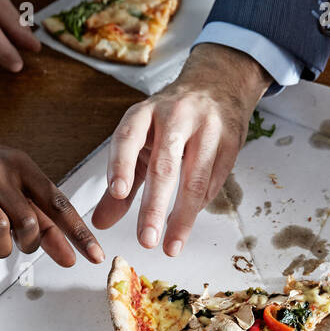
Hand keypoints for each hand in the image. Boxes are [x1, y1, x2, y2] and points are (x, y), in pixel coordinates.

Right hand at [0, 80, 102, 266]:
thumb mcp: (16, 181)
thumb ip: (40, 215)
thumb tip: (69, 253)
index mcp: (23, 167)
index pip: (57, 202)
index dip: (78, 232)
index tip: (95, 255)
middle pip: (29, 220)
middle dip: (32, 244)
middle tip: (26, 247)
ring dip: (5, 249)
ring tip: (2, 249)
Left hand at [92, 44, 270, 255]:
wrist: (217, 84)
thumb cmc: (171, 120)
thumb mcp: (141, 143)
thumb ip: (122, 183)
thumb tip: (99, 224)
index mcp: (145, 112)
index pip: (129, 137)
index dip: (121, 163)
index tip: (116, 191)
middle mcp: (175, 116)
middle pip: (164, 165)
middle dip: (154, 206)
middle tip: (145, 240)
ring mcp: (206, 127)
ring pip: (194, 178)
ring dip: (182, 217)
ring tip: (170, 246)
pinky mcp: (230, 140)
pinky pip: (213, 180)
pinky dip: (199, 205)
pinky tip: (187, 221)